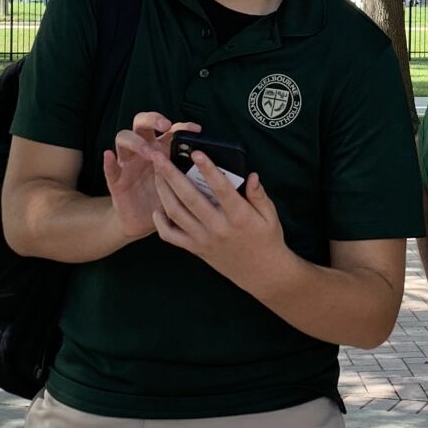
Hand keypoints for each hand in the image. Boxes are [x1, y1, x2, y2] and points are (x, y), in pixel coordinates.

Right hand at [102, 113, 199, 242]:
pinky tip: (109, 156)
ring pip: (124, 139)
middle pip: (142, 124)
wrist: (146, 222)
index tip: (196, 129)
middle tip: (165, 126)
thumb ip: (204, 178)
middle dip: (153, 120)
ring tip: (149, 152)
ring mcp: (128, 163)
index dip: (181, 126)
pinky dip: (108, 162)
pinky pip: (109, 169)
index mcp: (163, 149)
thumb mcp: (188, 189)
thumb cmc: (171, 202)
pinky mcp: (116, 181)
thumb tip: (241, 176)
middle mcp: (144, 151)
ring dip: (136, 142)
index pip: (170, 130)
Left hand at [149, 147, 286, 290]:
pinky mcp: (195, 249)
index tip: (196, 153)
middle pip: (189, 198)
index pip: (221, 188)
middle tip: (158, 158)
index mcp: (239, 216)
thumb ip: (259, 195)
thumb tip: (251, 175)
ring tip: (156, 175)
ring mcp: (203, 239)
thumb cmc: (267, 240)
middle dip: (171, 175)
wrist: (262, 274)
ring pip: (176, 213)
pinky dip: (160, 223)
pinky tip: (157, 208)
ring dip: (163, 192)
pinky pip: (171, 236)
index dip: (208, 169)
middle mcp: (217, 227)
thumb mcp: (270, 216)